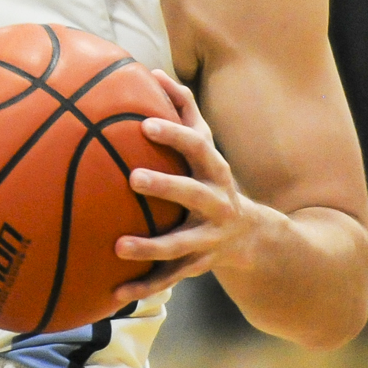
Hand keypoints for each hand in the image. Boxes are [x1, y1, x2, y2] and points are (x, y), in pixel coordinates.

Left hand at [113, 71, 272, 302]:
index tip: (144, 124)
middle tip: (133, 178)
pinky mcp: (196, 266)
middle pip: (193, 194)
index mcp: (215, 171)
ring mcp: (208, 239)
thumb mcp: (206, 147)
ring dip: (150, 247)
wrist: (253, 237)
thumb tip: (152, 72)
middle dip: (167, 186)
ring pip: (180, 245)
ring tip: (118, 246)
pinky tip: (114, 295)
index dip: (174, 134)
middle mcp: (216, 205)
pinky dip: (143, 288)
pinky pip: (168, 279)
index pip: (198, 146)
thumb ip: (183, 111)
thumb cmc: (212, 178)